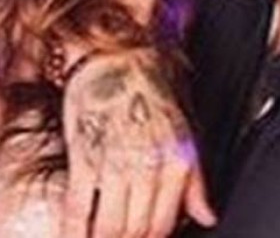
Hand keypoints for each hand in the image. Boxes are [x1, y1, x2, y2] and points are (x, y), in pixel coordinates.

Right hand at [60, 50, 215, 237]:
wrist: (117, 59)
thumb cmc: (150, 93)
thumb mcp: (184, 134)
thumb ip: (196, 182)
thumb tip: (207, 217)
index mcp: (175, 164)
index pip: (163, 224)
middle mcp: (148, 167)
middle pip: (136, 230)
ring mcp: (115, 164)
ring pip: (110, 227)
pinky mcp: (85, 156)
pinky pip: (79, 206)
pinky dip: (74, 230)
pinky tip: (72, 236)